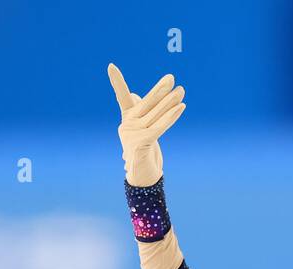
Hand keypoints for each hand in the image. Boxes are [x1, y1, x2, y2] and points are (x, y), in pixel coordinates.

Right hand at [107, 63, 185, 185]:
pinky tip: (181, 107)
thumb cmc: (145, 153)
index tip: (111, 66)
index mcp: (127, 120)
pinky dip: (171, 117)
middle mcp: (127, 125)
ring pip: (156, 114)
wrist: (142, 178)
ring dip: (171, 102)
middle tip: (171, 77)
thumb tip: (136, 95)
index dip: (117, 82)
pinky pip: (160, 126)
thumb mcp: (144, 130)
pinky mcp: (141, 143)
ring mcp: (133, 135)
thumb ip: (142, 113)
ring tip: (181, 91)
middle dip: (160, 89)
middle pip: (146, 103)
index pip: (121, 97)